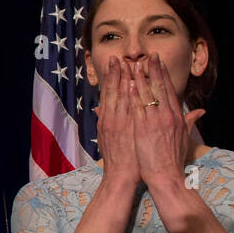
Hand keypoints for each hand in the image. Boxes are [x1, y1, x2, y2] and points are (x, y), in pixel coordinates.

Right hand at [94, 58, 140, 190]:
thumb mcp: (106, 138)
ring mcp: (121, 123)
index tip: (115, 62)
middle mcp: (111, 119)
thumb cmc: (116, 158)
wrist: (121, 176)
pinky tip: (133, 81)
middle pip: (114, 91)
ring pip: (123, 96)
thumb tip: (100, 109)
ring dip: (126, 78)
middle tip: (120, 56)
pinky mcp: (130, 129)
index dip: (112, 77)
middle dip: (117, 73)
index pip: (109, 93)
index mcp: (106, 120)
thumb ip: (104, 121)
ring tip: (129, 62)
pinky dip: (131, 94)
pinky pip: (131, 107)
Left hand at [128, 52, 204, 186]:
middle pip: (160, 88)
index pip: (170, 91)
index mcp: (177, 118)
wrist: (166, 177)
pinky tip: (129, 84)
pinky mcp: (143, 129)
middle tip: (149, 55)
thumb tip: (201, 111)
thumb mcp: (185, 138)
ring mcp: (155, 122)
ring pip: (147, 95)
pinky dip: (133, 95)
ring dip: (140, 78)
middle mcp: (168, 117)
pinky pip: (137, 108)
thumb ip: (190, 121)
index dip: (164, 76)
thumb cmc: (173, 160)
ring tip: (134, 64)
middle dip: (154, 70)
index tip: (159, 63)